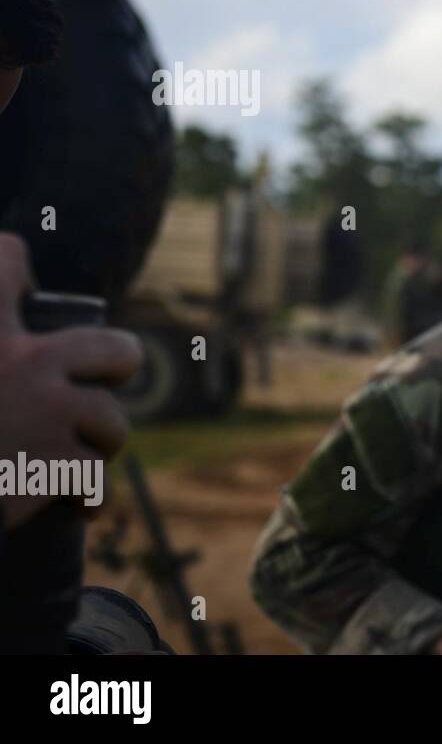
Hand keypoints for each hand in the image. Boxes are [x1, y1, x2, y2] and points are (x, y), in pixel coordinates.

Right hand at [0, 233, 141, 529]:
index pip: (3, 256)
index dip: (11, 269)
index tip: (15, 287)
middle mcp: (21, 362)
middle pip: (114, 350)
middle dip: (115, 368)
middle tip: (95, 383)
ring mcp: (45, 416)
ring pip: (110, 423)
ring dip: (96, 442)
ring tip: (68, 453)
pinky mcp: (52, 471)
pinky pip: (95, 482)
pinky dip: (88, 497)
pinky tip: (77, 500)